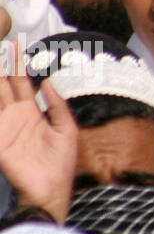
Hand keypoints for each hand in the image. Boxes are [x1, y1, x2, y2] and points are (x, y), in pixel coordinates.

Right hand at [0, 61, 77, 224]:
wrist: (51, 188)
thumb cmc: (61, 161)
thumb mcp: (66, 128)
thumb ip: (57, 105)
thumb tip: (49, 81)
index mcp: (32, 112)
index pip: (23, 83)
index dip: (19, 65)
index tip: (15, 45)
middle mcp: (15, 116)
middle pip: (5, 85)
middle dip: (2, 66)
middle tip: (1, 44)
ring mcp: (4, 127)